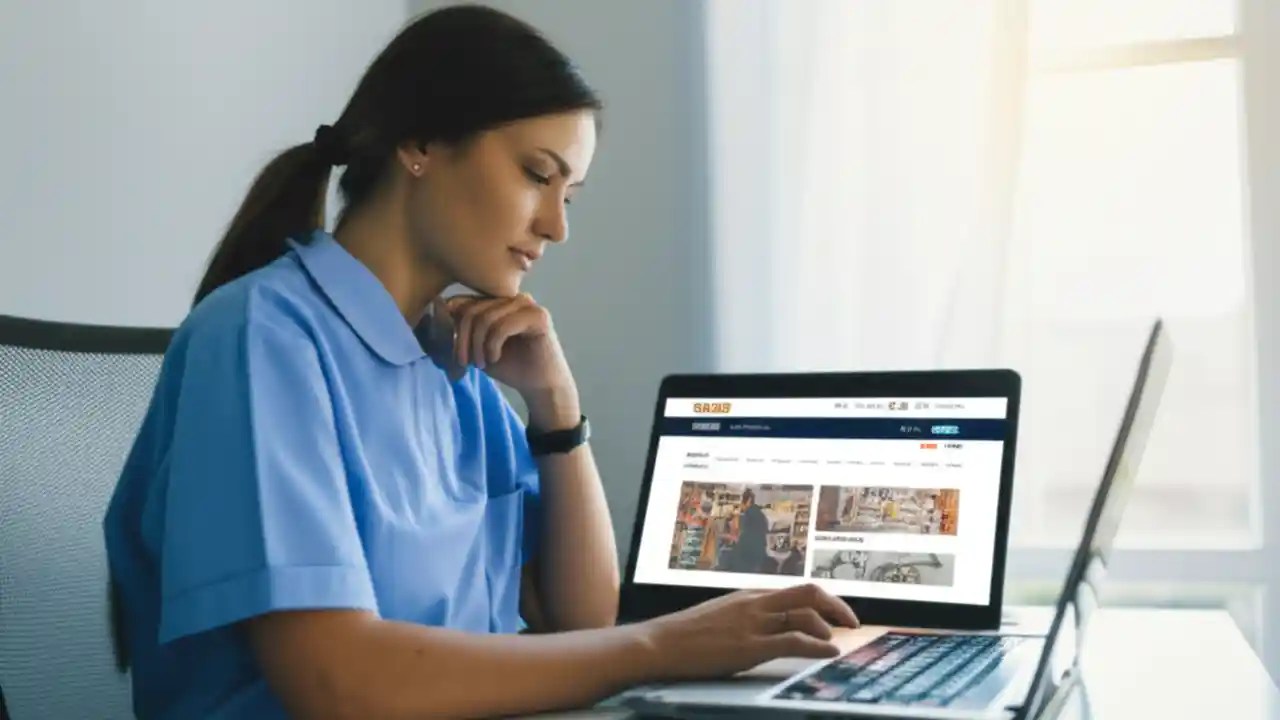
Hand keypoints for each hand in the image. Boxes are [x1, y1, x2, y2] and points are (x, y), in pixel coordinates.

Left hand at [445, 293, 578, 425]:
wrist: (540, 386)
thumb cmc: (510, 366)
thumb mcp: (476, 346)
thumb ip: (461, 327)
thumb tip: (439, 304)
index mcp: (496, 300)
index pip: (462, 303)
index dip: (454, 330)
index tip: (458, 357)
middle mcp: (511, 297)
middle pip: (472, 310)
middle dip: (464, 340)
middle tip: (466, 363)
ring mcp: (527, 304)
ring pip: (485, 318)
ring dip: (478, 346)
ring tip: (482, 363)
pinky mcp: (538, 316)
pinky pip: (502, 327)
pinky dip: (492, 346)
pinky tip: (495, 358)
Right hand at [637, 584, 859, 680]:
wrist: (660, 644)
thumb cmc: (686, 635)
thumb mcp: (721, 616)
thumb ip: (747, 617)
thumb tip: (770, 627)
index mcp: (750, 596)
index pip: (796, 590)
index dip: (823, 600)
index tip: (837, 613)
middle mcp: (755, 603)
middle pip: (808, 593)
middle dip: (837, 605)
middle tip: (852, 621)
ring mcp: (752, 623)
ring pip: (804, 615)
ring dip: (828, 628)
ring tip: (837, 641)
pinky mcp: (748, 646)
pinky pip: (792, 641)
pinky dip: (817, 647)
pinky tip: (829, 654)